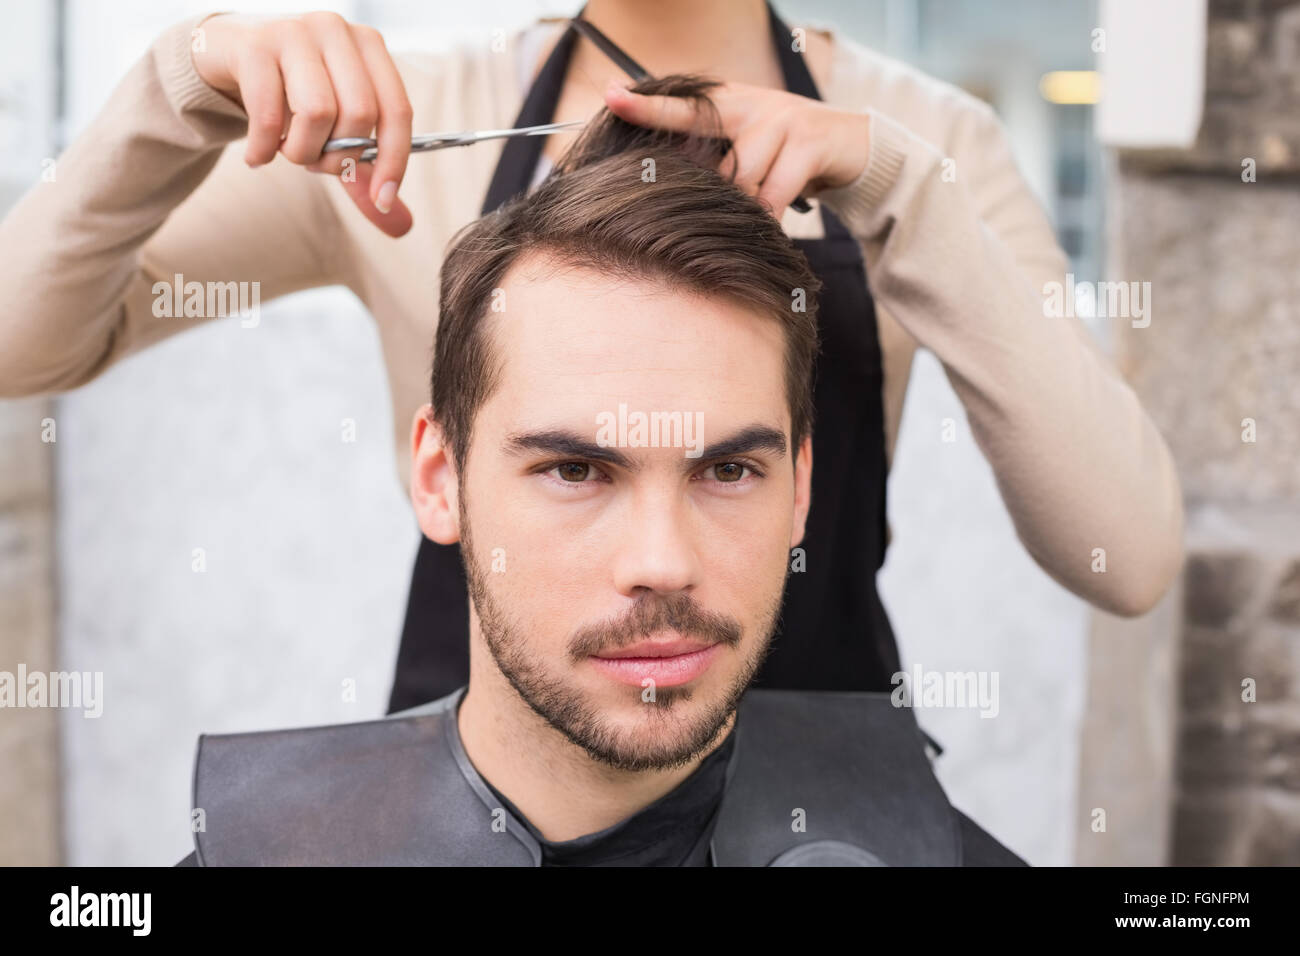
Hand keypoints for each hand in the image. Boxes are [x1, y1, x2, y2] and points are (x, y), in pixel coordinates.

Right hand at [191, 11, 413, 236]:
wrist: (229, 53)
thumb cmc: (292, 93)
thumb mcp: (333, 128)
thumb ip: (364, 173)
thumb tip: (401, 226)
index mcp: (369, 46)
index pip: (397, 110)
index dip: (394, 161)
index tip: (383, 199)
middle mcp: (336, 30)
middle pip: (359, 115)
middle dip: (338, 156)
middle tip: (315, 162)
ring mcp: (295, 32)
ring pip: (318, 114)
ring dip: (302, 152)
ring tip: (287, 152)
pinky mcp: (254, 45)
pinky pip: (268, 115)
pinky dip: (264, 149)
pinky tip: (257, 158)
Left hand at [603, 79, 871, 217]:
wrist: (853, 146)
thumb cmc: (787, 152)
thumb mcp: (749, 145)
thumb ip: (715, 156)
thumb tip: (670, 185)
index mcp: (729, 103)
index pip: (681, 106)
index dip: (646, 104)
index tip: (611, 97)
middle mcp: (751, 105)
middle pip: (711, 157)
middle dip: (707, 193)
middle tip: (712, 212)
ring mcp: (781, 120)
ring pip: (741, 179)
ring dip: (744, 209)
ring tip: (753, 217)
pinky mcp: (808, 143)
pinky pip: (773, 193)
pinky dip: (769, 217)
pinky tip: (770, 225)